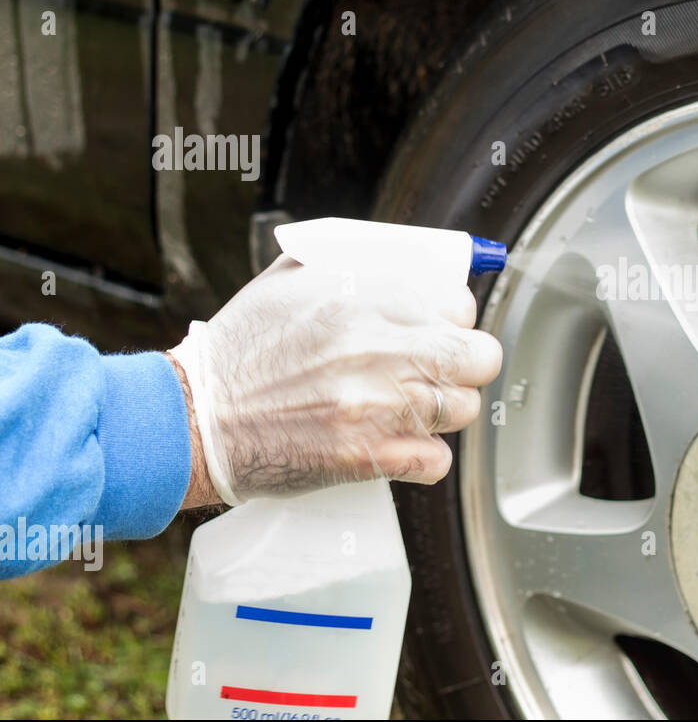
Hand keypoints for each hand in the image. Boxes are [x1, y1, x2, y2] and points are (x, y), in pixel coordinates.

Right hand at [168, 254, 502, 503]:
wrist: (195, 417)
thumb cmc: (241, 351)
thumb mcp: (290, 279)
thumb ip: (350, 267)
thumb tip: (404, 262)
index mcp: (365, 296)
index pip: (459, 304)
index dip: (454, 321)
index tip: (440, 332)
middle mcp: (378, 347)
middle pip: (479, 357)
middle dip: (468, 364)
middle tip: (446, 372)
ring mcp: (377, 404)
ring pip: (463, 408)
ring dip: (444, 410)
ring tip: (413, 409)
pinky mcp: (368, 455)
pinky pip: (437, 459)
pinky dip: (425, 457)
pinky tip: (402, 445)